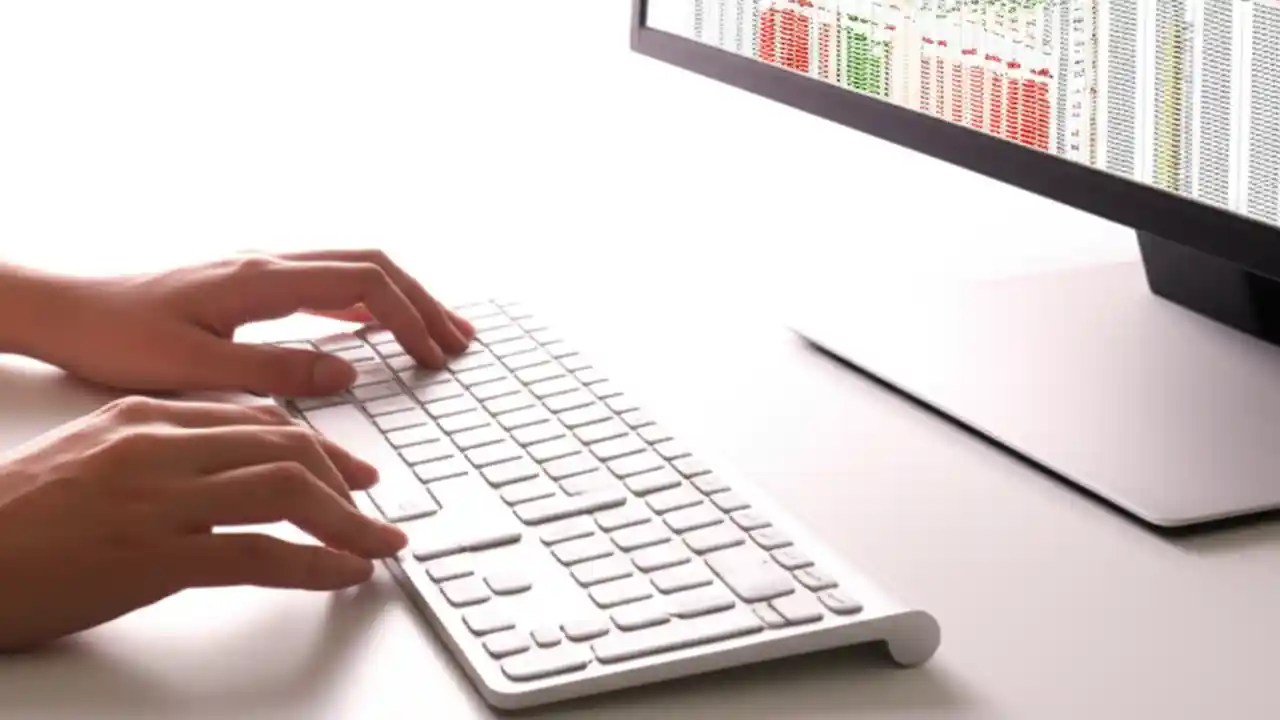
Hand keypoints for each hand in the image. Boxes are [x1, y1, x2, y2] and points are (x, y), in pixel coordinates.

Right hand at [0, 396, 407, 650]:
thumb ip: (160, 450)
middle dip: (344, 477)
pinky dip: (316, 563)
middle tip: (376, 507)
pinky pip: (261, 553)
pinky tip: (344, 573)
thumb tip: (225, 467)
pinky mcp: (155, 555)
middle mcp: (160, 445)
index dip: (317, 445)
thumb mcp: (93, 458)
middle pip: (283, 445)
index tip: (349, 469)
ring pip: (285, 489)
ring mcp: (160, 498)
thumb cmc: (19, 518)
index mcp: (146, 416)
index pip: (258, 418)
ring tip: (379, 544)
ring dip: (347, 520)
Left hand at [25, 249, 474, 396]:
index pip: (364, 280)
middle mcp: (269, 264)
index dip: (411, 315)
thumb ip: (275, 370)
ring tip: (441, 331)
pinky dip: (370, 302)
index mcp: (262, 280)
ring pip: (355, 269)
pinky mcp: (253, 285)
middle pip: (373, 264)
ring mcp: (263, 271)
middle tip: (459, 343)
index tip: (436, 355)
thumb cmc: (118, 340)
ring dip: (403, 298)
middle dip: (424, 302)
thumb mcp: (196, 368)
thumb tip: (350, 371)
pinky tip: (379, 328)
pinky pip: (329, 283)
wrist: (68, 311)